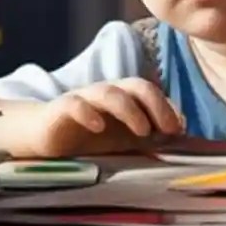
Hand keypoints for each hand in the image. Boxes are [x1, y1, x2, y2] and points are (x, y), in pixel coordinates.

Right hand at [28, 78, 185, 156]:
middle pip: (135, 85)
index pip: (149, 92)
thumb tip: (183, 132)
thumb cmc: (87, 137)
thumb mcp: (124, 140)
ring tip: (142, 130)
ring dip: (129, 109)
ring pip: (109, 92)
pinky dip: (88, 113)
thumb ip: (151, 135)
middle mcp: (106, 93)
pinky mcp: (60, 110)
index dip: (167, 107)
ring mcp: (84, 99)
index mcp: (123, 98)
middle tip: (168, 128)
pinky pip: (74, 104)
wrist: (42, 137)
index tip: (181, 130)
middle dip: (155, 104)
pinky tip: (98, 127)